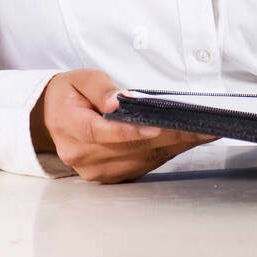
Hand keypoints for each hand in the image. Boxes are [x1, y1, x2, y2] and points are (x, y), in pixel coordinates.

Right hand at [31, 69, 217, 183]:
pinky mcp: (110, 177)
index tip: (156, 126)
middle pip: (130, 149)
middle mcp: (83, 156)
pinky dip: (165, 154)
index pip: (102, 133)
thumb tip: (117, 102)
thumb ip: (100, 88)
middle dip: (169, 137)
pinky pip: (142, 166)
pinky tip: (185, 142)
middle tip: (202, 127)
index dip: (129, 132)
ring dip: (175, 147)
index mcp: (71, 128)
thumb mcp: (80, 79)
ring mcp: (97, 171)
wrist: (52, 119)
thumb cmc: (70, 94)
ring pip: (141, 160)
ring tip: (203, 133)